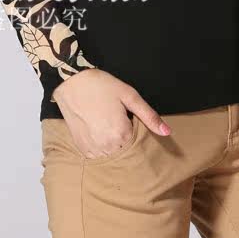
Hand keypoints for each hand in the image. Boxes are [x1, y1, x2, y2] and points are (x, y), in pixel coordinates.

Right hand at [50, 69, 170, 159]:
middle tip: (116, 119)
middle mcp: (107, 147)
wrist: (71, 82)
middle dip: (126, 140)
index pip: (138, 144)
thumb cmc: (102, 86)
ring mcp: (93, 149)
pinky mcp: (82, 148)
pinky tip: (98, 130)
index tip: (129, 119)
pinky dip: (101, 147)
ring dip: (113, 145)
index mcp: (121, 134)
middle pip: (125, 151)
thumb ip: (149, 116)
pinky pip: (98, 155)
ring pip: (112, 155)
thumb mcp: (129, 96)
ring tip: (106, 123)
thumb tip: (167, 132)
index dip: (136, 131)